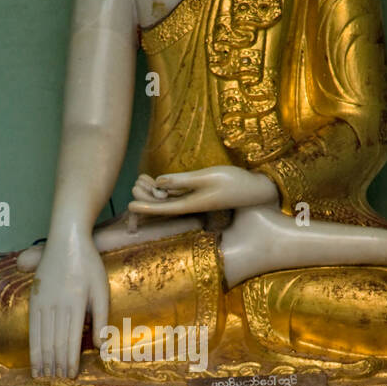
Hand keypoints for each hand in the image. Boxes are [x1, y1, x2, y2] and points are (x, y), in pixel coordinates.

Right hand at [28, 229, 108, 378]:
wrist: (67, 239)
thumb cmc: (89, 264)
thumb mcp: (101, 291)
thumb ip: (100, 319)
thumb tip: (101, 347)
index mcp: (75, 304)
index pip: (71, 341)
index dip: (70, 361)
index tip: (71, 376)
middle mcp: (57, 305)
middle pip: (54, 342)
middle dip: (56, 364)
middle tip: (57, 380)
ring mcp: (43, 301)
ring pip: (41, 337)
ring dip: (42, 359)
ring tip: (43, 375)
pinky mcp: (34, 298)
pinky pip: (32, 326)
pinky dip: (33, 344)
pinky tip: (34, 356)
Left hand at [129, 167, 278, 215]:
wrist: (257, 190)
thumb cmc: (235, 182)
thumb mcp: (209, 177)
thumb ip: (183, 180)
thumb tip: (159, 182)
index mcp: (191, 204)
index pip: (162, 208)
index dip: (144, 207)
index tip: (128, 205)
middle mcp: (191, 205)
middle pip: (163, 204)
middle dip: (147, 195)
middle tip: (134, 183)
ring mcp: (196, 201)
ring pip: (169, 198)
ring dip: (154, 190)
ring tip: (141, 179)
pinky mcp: (201, 196)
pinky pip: (178, 194)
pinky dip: (167, 187)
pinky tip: (159, 180)